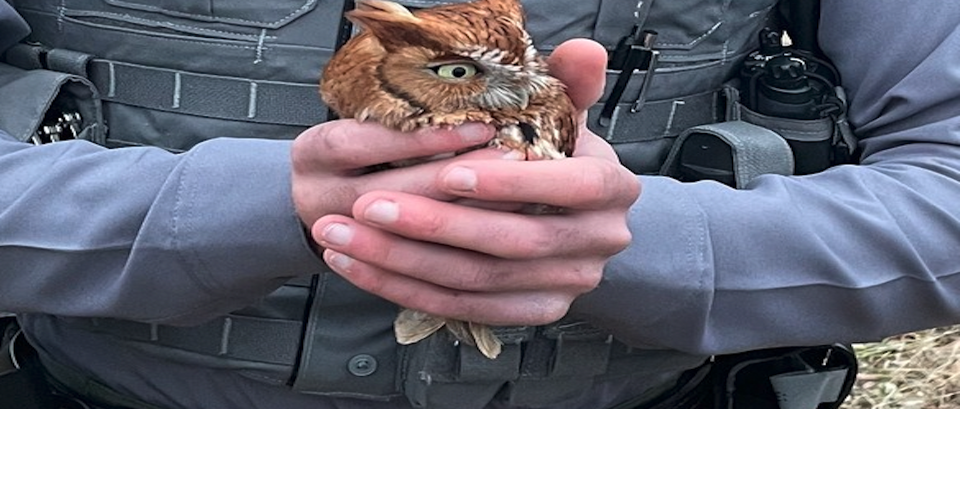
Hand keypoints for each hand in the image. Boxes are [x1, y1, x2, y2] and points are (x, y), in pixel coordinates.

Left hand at [310, 39, 641, 326]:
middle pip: (512, 243)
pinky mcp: (533, 311)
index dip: (512, 185)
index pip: (571, 188)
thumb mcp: (562, 115)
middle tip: (370, 205)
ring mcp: (567, 285)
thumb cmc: (556, 157)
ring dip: (404, 261)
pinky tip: (363, 267)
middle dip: (434, 226)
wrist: (569, 216)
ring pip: (477, 280)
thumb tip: (582, 51)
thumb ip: (567, 82)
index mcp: (612, 189)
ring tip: (346, 236)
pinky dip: (407, 290)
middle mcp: (597, 243)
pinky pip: (463, 308)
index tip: (449, 175)